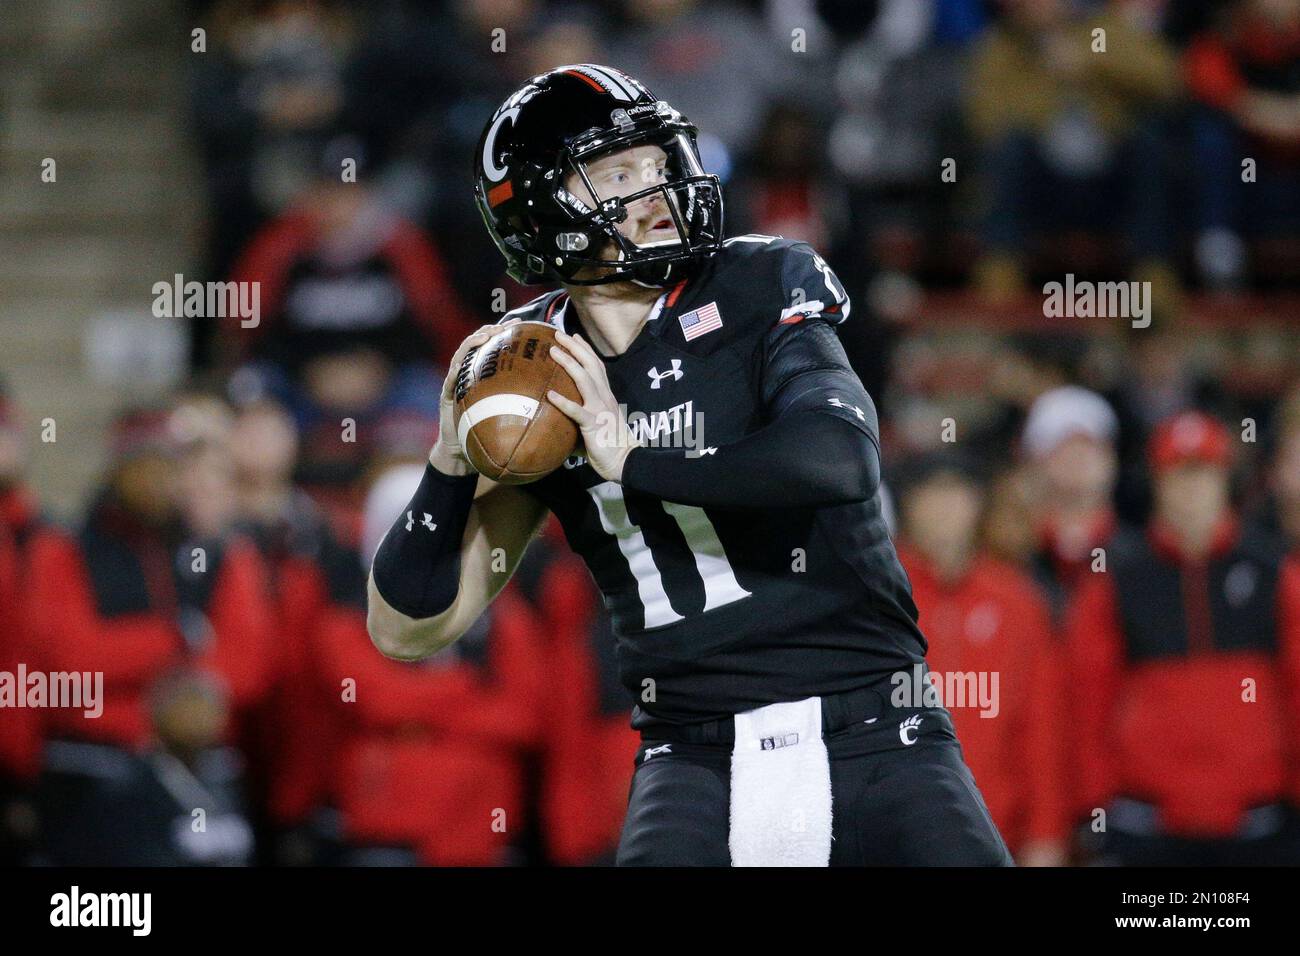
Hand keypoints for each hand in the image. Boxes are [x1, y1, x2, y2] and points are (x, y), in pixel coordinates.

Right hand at [430, 323, 512, 475]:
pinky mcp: (447, 394)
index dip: (507, 334)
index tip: (523, 326)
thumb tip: (556, 397)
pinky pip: (451, 379)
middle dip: (491, 330)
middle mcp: (470, 374)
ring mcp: (456, 382)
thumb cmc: (488, 435)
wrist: (463, 452)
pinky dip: (457, 368)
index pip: (496, 349)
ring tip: (486, 336)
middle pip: (479, 345)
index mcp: (485, 376)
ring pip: (463, 355)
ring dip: (473, 342)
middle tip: (506, 325)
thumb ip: (524, 404)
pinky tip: (463, 363)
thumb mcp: (509, 416)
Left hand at [546, 329, 640, 482]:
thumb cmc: (611, 447)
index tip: (574, 336)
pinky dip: (563, 401)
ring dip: (569, 363)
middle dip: (575, 347)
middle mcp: (604, 398)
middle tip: (559, 334)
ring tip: (553, 351)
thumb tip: (559, 425)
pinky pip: (576, 410)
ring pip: (584, 379)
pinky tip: (549, 394)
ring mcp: (600, 409)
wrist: (627, 462)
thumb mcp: (597, 427)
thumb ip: (581, 420)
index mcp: (606, 397)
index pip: (597, 367)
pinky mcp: (593, 424)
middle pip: (591, 365)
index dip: (586, 350)